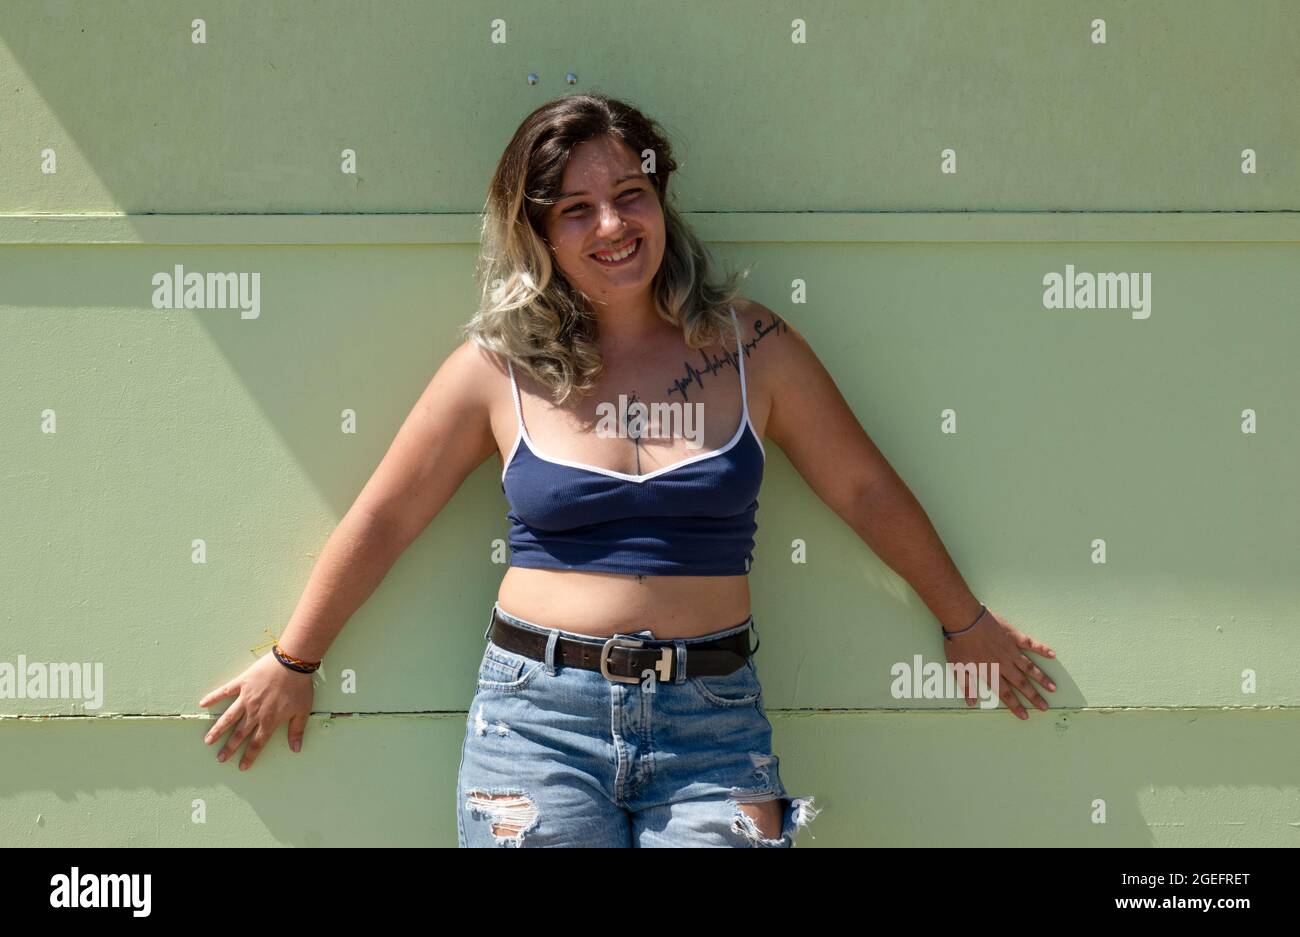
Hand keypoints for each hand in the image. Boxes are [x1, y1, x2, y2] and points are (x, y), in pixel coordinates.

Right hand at [199, 651, 314, 769]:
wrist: (292, 664)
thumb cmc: (299, 687)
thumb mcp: (302, 711)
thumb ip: (296, 731)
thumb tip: (296, 749)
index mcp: (269, 721)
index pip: (257, 743)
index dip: (249, 756)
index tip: (242, 767)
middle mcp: (254, 712)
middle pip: (239, 734)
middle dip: (229, 748)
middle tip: (220, 758)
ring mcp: (246, 698)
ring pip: (228, 717)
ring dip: (217, 730)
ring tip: (208, 740)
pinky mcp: (242, 683)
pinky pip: (225, 691)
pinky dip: (213, 697)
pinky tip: (202, 703)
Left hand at [942, 607, 1055, 719]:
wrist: (964, 620)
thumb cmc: (958, 644)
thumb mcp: (957, 668)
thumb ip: (966, 686)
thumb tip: (971, 703)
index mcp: (990, 673)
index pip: (1005, 694)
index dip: (1015, 706)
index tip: (1025, 716)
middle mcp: (1004, 664)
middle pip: (1022, 683)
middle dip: (1034, 696)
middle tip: (1045, 707)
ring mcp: (1011, 650)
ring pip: (1029, 667)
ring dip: (1042, 678)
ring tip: (1053, 688)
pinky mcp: (1014, 636)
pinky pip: (1030, 644)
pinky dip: (1042, 649)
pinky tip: (1052, 655)